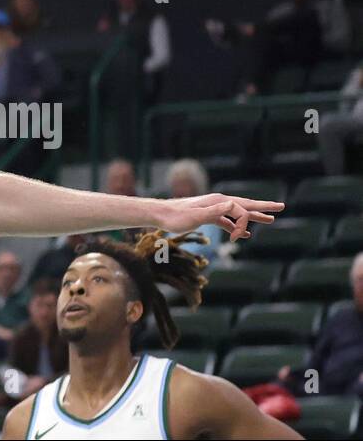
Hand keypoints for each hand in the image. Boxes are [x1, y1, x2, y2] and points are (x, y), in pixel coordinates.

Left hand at [155, 192, 283, 240]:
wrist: (158, 214)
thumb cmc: (175, 217)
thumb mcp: (195, 216)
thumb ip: (214, 211)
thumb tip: (232, 204)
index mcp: (217, 201)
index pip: (241, 210)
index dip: (244, 225)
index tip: (239, 238)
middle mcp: (217, 202)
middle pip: (245, 205)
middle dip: (263, 207)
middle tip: (281, 207)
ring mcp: (213, 208)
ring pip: (237, 213)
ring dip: (253, 217)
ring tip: (270, 220)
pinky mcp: (207, 216)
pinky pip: (227, 222)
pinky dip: (237, 227)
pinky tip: (243, 235)